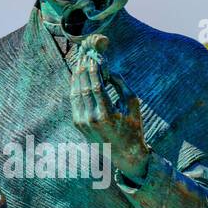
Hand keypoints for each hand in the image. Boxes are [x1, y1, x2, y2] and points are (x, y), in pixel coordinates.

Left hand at [70, 36, 150, 182]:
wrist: (123, 154)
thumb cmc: (133, 127)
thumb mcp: (133, 105)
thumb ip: (122, 85)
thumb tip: (109, 70)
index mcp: (107, 115)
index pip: (96, 86)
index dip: (93, 69)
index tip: (93, 56)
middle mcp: (91, 119)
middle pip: (84, 87)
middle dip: (84, 68)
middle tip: (84, 53)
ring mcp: (82, 122)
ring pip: (76, 92)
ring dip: (77, 74)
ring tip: (79, 59)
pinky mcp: (77, 123)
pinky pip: (74, 100)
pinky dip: (75, 85)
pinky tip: (77, 74)